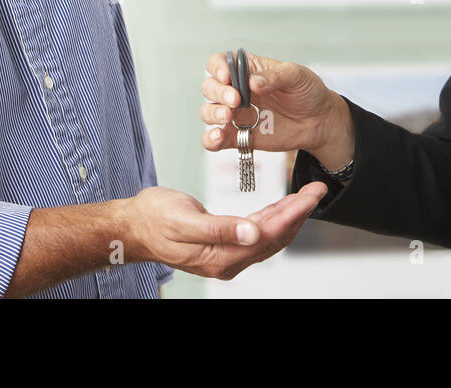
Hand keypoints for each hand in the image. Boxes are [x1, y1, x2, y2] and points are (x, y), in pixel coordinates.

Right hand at [123, 183, 328, 279]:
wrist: (133, 226)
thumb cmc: (153, 219)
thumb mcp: (184, 219)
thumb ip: (220, 228)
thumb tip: (254, 232)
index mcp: (220, 257)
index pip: (267, 236)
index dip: (292, 215)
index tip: (310, 196)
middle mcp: (228, 260)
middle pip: (274, 238)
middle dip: (299, 213)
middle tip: (317, 190)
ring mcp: (226, 255)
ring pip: (268, 236)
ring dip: (289, 215)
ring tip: (306, 195)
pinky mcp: (224, 245)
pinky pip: (256, 233)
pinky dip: (272, 217)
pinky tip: (281, 205)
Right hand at [200, 51, 353, 169]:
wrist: (320, 121)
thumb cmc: (308, 92)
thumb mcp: (297, 76)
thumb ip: (276, 76)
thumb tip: (252, 82)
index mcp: (247, 70)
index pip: (219, 63)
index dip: (217, 68)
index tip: (227, 77)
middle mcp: (236, 90)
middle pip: (210, 87)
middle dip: (218, 93)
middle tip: (236, 100)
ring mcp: (236, 114)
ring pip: (208, 112)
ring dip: (212, 114)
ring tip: (228, 116)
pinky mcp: (239, 136)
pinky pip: (216, 140)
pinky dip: (210, 140)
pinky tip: (217, 138)